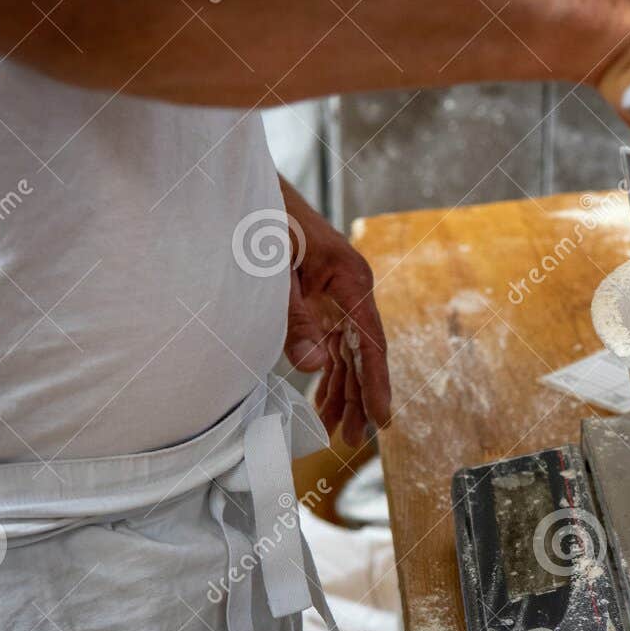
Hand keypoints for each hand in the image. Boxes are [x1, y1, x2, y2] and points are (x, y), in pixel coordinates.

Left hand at [280, 179, 391, 445]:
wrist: (247, 189)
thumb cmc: (264, 220)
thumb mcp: (275, 271)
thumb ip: (294, 320)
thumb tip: (312, 367)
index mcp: (352, 280)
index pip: (371, 343)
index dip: (377, 385)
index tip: (382, 421)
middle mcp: (352, 291)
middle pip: (363, 355)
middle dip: (360, 398)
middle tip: (354, 440)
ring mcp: (337, 296)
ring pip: (347, 354)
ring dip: (344, 391)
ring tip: (339, 432)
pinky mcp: (321, 300)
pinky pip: (331, 344)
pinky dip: (327, 373)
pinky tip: (324, 401)